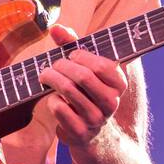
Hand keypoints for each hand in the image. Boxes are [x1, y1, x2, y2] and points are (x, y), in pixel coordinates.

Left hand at [38, 24, 127, 151]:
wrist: (93, 136)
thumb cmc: (86, 93)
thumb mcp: (86, 69)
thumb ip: (73, 45)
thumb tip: (55, 27)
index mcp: (119, 84)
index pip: (103, 65)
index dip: (82, 56)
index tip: (71, 55)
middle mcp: (111, 102)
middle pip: (83, 76)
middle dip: (61, 66)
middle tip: (52, 65)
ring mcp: (96, 119)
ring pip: (69, 91)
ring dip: (51, 79)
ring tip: (45, 75)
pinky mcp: (80, 132)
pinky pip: (60, 109)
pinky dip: (51, 100)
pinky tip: (53, 99)